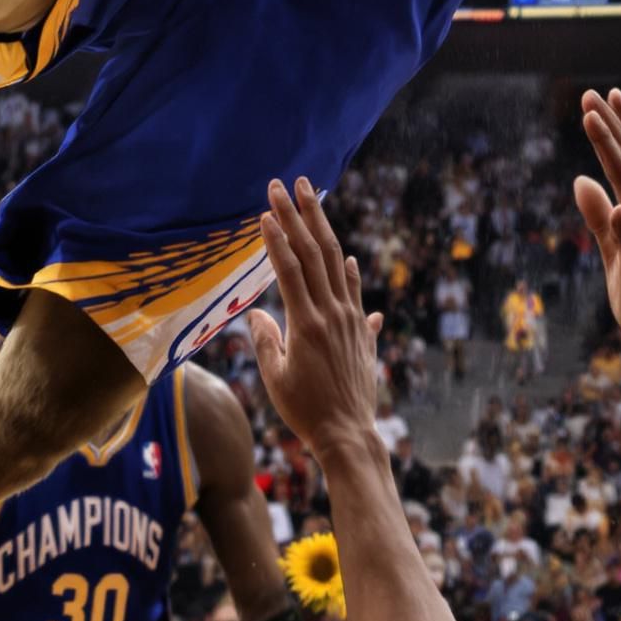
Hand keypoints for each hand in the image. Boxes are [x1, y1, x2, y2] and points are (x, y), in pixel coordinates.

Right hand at [249, 176, 382, 464]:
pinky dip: (350, 272)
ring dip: (323, 228)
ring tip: (313, 198)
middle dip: (298, 215)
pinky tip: (347, 257)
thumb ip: (266, 340)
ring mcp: (351, 320)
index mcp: (306, 324)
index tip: (266, 211)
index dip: (277, 238)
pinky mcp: (363, 332)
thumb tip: (257, 313)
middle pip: (314, 253)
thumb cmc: (305, 412)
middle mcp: (331, 314)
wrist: (349, 436)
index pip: (290, 269)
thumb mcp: (275, 378)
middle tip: (285, 184)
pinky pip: (355, 293)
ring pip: (337, 263)